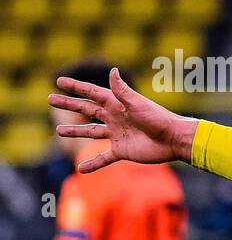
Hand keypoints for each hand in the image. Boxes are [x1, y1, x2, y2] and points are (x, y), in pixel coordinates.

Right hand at [48, 68, 198, 173]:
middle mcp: (115, 118)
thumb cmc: (158, 119)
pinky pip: (103, 158)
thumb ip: (122, 90)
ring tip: (59, 132)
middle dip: (69, 104)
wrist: (173, 140)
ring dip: (76, 132)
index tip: (59, 81)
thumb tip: (112, 71)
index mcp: (117, 104)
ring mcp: (117, 134)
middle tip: (51, 99)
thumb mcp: (138, 104)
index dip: (75, 87)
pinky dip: (92, 163)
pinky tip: (80, 168)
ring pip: (91, 132)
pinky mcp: (122, 151)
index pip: (92, 93)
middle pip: (87, 110)